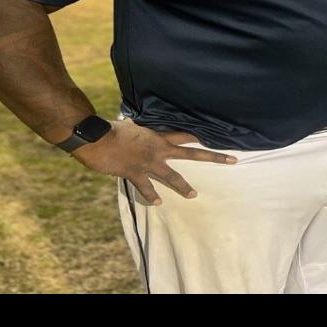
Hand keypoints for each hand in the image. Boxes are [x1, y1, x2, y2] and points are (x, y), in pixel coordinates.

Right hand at [71, 119, 235, 203]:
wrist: (94, 138)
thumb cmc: (109, 129)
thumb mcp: (128, 125)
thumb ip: (136, 128)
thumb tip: (133, 123)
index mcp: (157, 136)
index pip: (185, 134)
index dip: (202, 135)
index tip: (219, 134)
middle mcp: (158, 149)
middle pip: (192, 153)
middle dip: (213, 158)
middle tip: (232, 160)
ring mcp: (148, 162)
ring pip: (172, 176)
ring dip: (184, 186)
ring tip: (194, 195)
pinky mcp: (135, 173)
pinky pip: (146, 187)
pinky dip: (151, 195)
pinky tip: (158, 203)